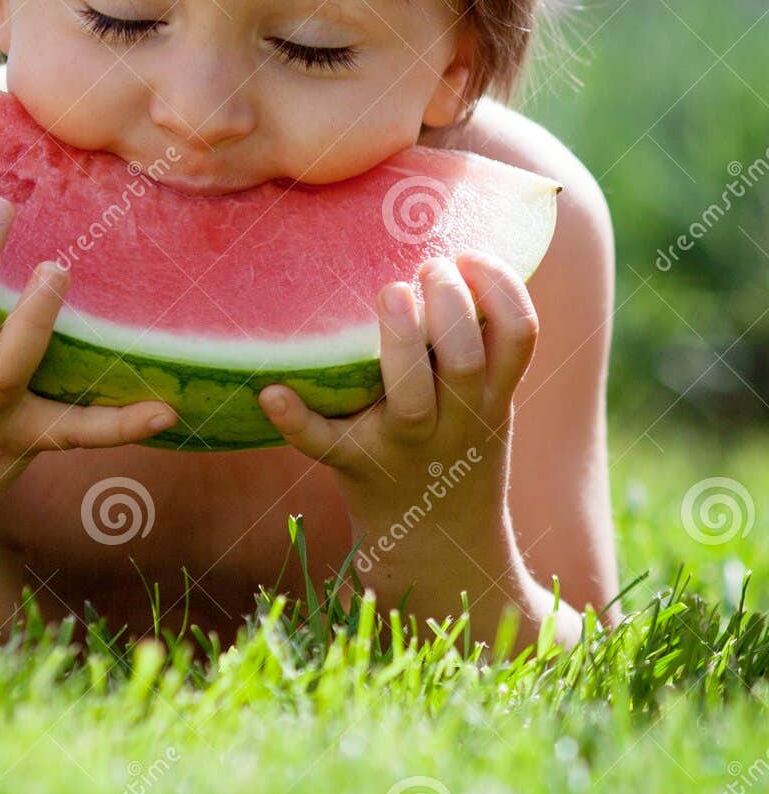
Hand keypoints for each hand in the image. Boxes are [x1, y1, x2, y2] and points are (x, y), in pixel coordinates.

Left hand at [257, 253, 538, 575]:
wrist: (440, 549)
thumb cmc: (455, 446)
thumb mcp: (487, 400)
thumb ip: (480, 342)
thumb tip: (453, 244)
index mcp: (492, 396)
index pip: (521, 335)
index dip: (503, 288)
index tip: (470, 253)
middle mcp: (456, 421)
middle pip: (465, 360)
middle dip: (449, 305)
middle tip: (425, 267)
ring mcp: (405, 448)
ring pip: (411, 399)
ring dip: (400, 343)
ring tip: (389, 292)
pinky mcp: (356, 467)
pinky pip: (325, 446)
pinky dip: (297, 421)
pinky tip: (272, 392)